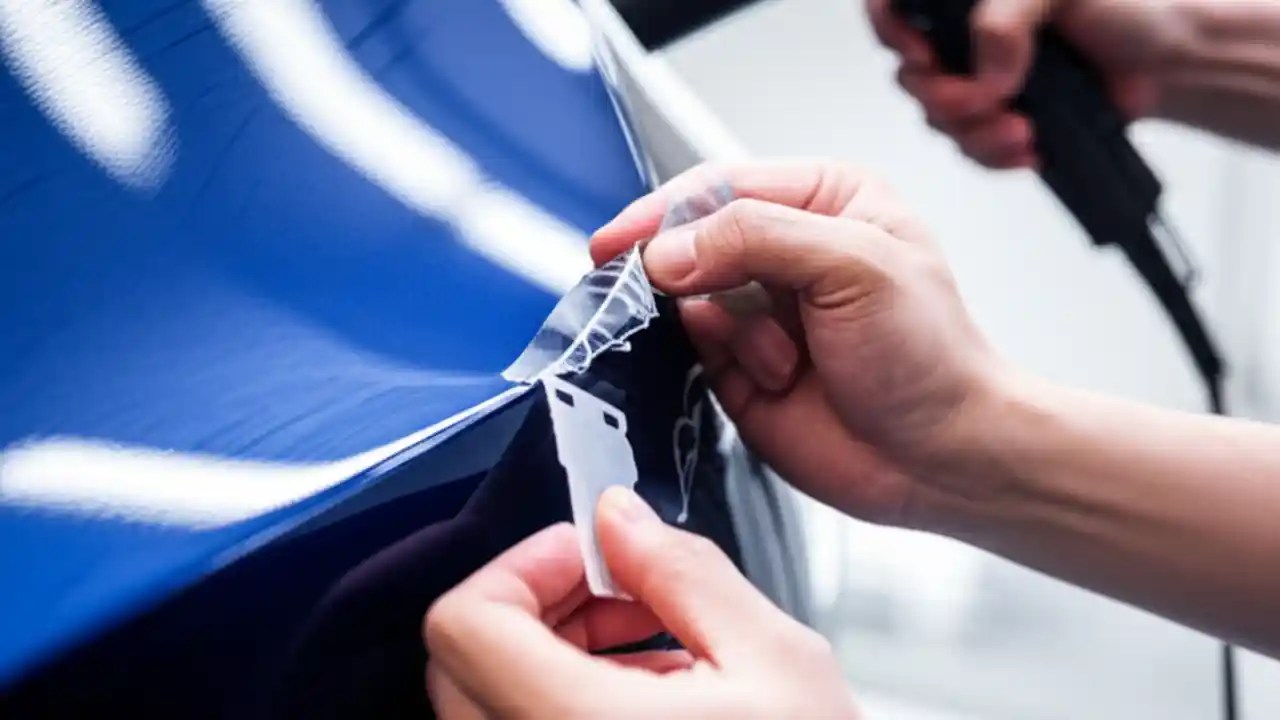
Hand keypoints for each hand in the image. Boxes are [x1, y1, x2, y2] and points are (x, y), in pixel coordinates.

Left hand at [424, 487, 859, 718]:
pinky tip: (651, 702)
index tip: (592, 557)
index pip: (465, 623)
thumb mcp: (775, 663)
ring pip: (492, 705)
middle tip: (625, 593)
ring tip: (658, 651)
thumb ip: (682, 574)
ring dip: (559, 654)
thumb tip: (619, 520)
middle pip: (467, 662)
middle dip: (546, 605)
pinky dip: (566, 703)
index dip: (524, 567)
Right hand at [591, 160, 1009, 526]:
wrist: (943, 458)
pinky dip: (723, 363)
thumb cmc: (928, 356)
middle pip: (692, 241)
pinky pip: (692, 353)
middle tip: (665, 290)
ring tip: (783, 358)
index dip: (665, 211)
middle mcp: (788, 253)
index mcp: (824, 201)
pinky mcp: (742, 370)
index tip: (620, 239)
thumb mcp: (854, 264)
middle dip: (685, 271)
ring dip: (726, 330)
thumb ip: (755, 238)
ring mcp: (761, 314)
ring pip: (687, 301)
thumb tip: (666, 251)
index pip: (720, 186)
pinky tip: (774, 376)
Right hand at [867, 0, 1181, 167]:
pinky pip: (970, 148)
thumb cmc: (1125, 8)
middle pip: (911, 74)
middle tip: (990, 99)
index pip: (893, 6)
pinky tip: (1028, 148)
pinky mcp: (996, 121)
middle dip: (948, 99)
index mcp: (966, 0)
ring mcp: (976, 80)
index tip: (923, 53)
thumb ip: (1009, 18)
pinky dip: (996, 154)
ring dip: (978, 133)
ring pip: (939, 119)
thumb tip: (986, 74)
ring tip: (1024, 130)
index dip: (891, 31)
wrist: (1164, 60)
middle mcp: (962, 35)